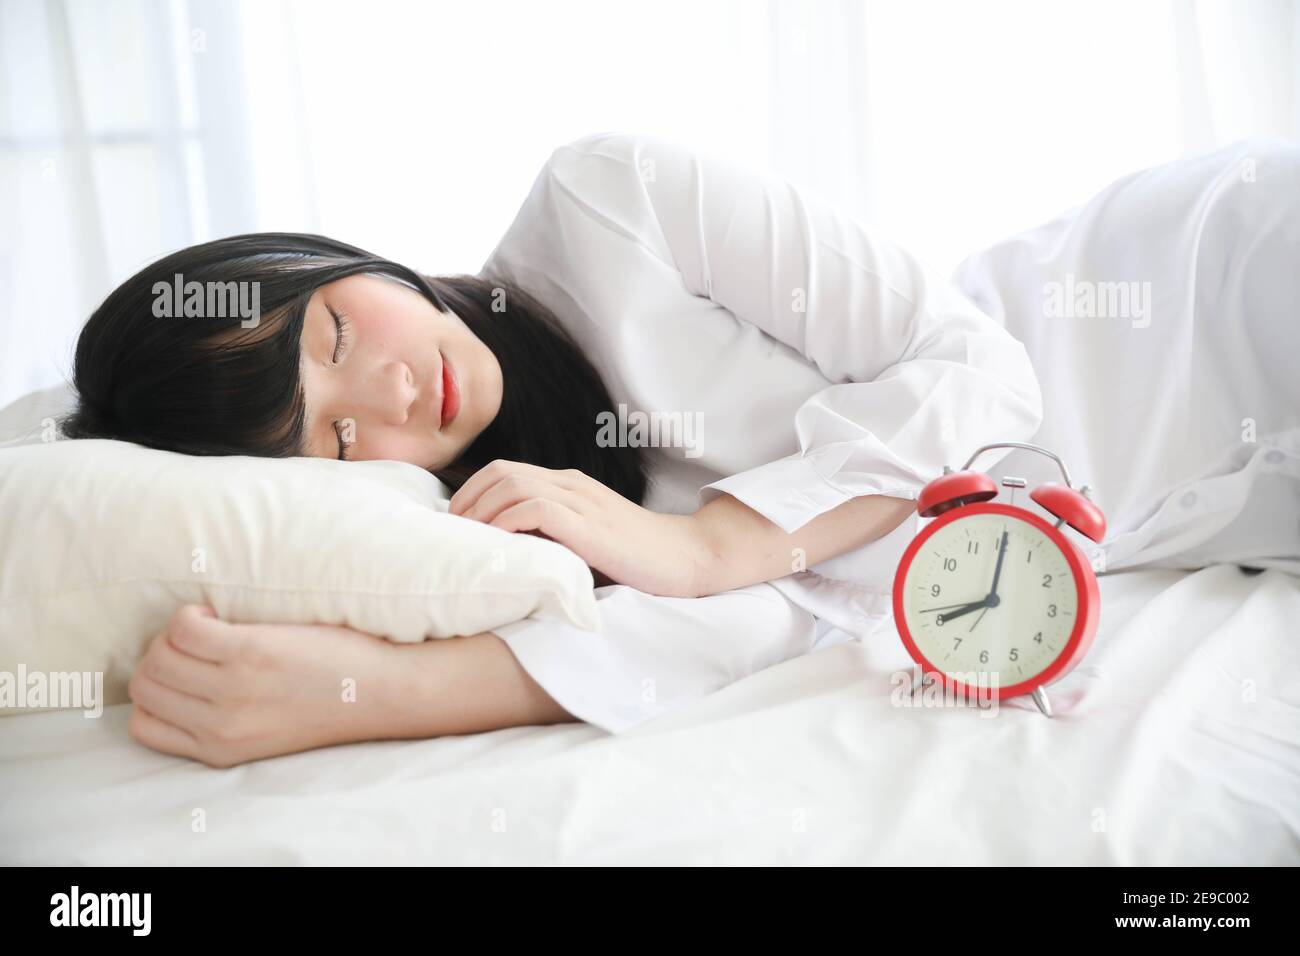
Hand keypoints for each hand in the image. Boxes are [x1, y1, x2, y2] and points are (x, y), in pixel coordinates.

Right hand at [127, 604, 403, 767]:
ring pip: (158, 655)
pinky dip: (192, 615)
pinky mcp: (251, 653)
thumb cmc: (329, 702)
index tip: (184, 670)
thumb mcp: (262, 733)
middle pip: (146, 685)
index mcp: (218, 750)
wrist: (381, 693)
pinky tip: (220, 614)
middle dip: (160, 657)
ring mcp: (233, 690)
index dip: (156, 691)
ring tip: (212, 626)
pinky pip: (186, 627)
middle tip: (197, 642)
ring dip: (175, 634)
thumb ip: (221, 720)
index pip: (144, 726)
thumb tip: (181, 679)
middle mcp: (219, 726)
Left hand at [448, 459, 713, 597]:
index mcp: (570, 485)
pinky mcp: (590, 526)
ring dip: (481, 511)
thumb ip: (554, 538)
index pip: (505, 471)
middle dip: (467, 500)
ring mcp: (582, 501)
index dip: (472, 493)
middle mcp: (572, 485)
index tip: (455, 525)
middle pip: (501, 472)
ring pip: (513, 485)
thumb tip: (505, 556)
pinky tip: (497, 544)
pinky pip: (535, 509)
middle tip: (450, 535)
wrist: (688, 559)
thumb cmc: (638, 560)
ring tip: (466, 541)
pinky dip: (507, 522)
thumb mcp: (588, 542)